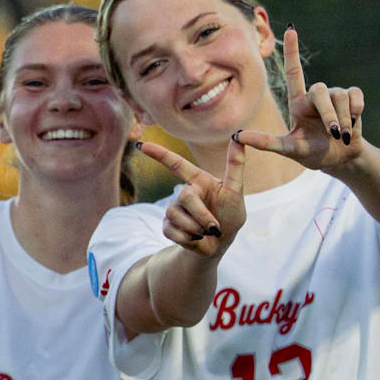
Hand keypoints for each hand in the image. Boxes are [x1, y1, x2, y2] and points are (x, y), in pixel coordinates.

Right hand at [136, 129, 269, 256]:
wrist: (220, 243)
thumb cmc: (230, 214)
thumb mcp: (236, 190)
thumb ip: (235, 164)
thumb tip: (237, 136)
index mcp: (198, 181)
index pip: (176, 164)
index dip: (160, 154)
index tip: (142, 145)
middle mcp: (184, 192)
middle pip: (184, 196)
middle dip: (201, 214)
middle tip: (214, 227)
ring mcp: (174, 209)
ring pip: (176, 215)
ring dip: (196, 227)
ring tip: (206, 232)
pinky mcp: (167, 226)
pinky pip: (171, 231)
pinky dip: (188, 238)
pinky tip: (196, 238)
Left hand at [268, 28, 369, 174]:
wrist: (340, 159)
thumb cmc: (312, 153)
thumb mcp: (289, 150)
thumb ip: (266, 143)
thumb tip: (238, 135)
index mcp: (298, 102)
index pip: (294, 72)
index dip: (292, 51)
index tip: (290, 29)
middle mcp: (315, 96)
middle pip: (320, 90)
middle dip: (328, 113)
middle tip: (334, 133)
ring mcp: (335, 96)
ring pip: (339, 96)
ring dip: (343, 118)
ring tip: (342, 135)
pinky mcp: (352, 99)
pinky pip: (355, 96)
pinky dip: (356, 111)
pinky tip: (354, 122)